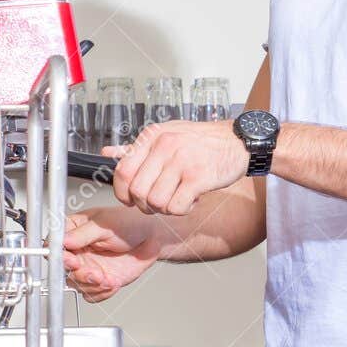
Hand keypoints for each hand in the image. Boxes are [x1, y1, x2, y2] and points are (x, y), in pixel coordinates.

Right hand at [62, 207, 161, 301]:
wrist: (151, 238)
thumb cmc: (129, 223)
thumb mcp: (104, 224)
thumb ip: (83, 235)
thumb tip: (63, 241)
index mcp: (72, 231)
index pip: (54, 246)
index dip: (58, 256)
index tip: (71, 260)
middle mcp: (77, 251)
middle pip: (63, 269)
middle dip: (78, 274)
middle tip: (91, 272)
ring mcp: (87, 266)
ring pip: (76, 284)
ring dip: (90, 284)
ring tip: (105, 278)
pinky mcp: (99, 280)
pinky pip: (91, 294)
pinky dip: (101, 292)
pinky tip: (112, 282)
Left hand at [104, 118, 246, 214]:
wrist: (238, 140)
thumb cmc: (202, 141)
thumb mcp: (166, 135)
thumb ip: (137, 148)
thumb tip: (108, 153)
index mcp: (152, 136)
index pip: (122, 171)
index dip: (123, 193)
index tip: (131, 200)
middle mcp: (164, 146)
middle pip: (137, 191)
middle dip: (144, 206)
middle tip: (157, 204)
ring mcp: (181, 161)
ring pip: (156, 202)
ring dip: (165, 209)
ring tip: (178, 198)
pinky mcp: (198, 177)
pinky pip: (176, 207)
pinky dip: (182, 211)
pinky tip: (191, 200)